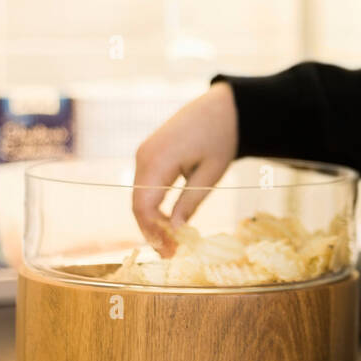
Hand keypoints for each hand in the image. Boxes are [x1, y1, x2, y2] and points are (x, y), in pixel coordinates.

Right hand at [131, 81, 237, 255]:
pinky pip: (145, 185)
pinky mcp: (149, 153)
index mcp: (158, 160)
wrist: (222, 107)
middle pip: (138, 203)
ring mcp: (144, 153)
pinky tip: (168, 220)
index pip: (143, 206)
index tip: (169, 251)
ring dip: (152, 219)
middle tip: (171, 253)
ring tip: (172, 241)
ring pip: (140, 196)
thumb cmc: (221, 138)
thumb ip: (190, 202)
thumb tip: (174, 229)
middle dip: (152, 230)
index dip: (153, 232)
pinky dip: (153, 204)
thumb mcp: (211, 174)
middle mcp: (144, 156)